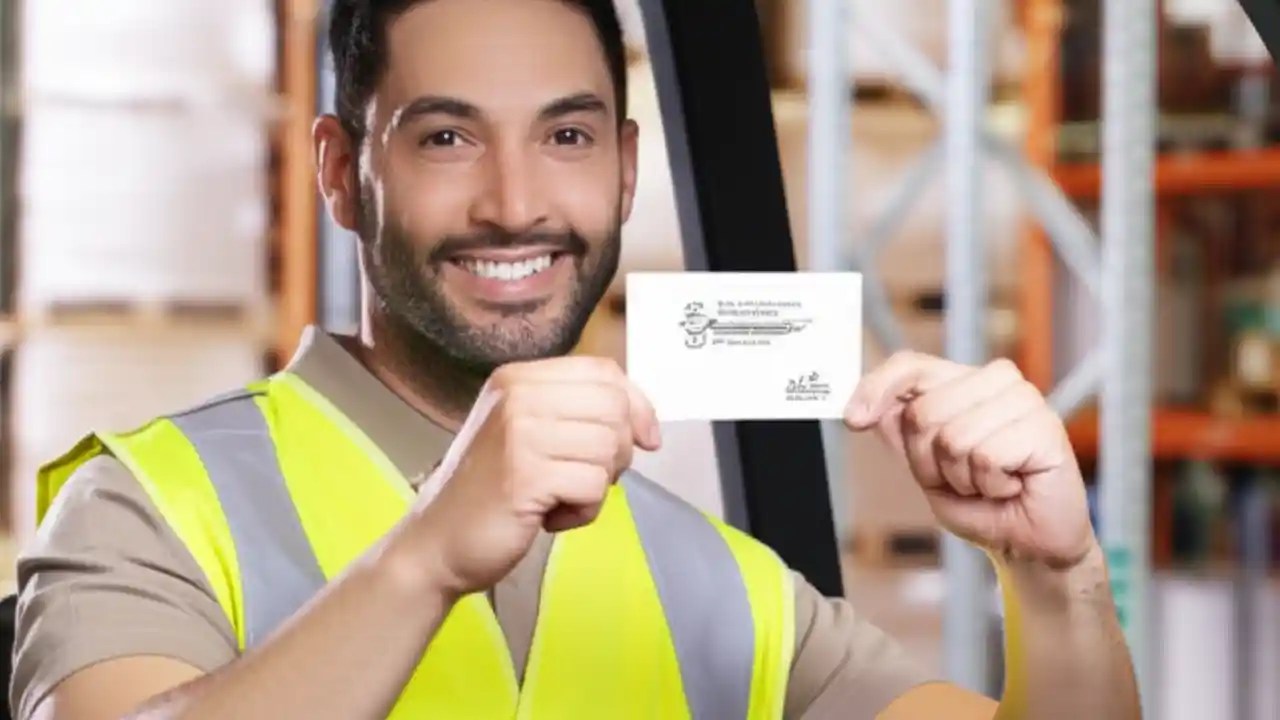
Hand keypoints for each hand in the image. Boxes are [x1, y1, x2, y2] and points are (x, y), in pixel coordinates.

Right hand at [413, 356, 661, 596]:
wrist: (437, 543)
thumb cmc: (490, 491)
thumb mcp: (529, 435)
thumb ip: (577, 415)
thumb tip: (648, 426)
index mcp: (518, 379)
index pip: (603, 371)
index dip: (637, 405)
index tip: (646, 439)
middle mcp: (518, 396)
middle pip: (614, 408)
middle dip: (618, 451)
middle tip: (583, 478)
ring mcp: (520, 433)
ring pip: (609, 448)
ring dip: (597, 486)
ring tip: (559, 499)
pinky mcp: (526, 476)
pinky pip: (593, 486)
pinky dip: (583, 511)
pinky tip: (550, 518)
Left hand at [844, 351, 1093, 567]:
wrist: (1028, 544)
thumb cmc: (982, 503)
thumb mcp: (927, 468)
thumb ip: (903, 434)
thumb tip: (868, 408)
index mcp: (965, 382)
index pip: (911, 366)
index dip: (877, 388)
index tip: (853, 419)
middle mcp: (996, 381)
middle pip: (924, 411)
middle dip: (930, 461)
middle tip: (962, 479)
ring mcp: (1025, 400)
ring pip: (954, 437)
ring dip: (962, 477)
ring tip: (990, 484)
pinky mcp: (1045, 427)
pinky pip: (987, 457)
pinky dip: (989, 485)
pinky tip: (1012, 486)